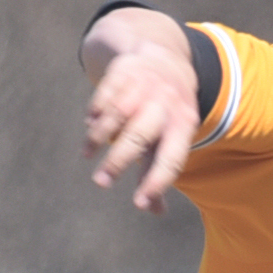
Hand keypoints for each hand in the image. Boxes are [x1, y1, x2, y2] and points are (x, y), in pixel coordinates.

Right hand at [82, 10, 199, 212]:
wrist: (164, 61)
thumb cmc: (165, 115)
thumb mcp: (170, 139)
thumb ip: (158, 172)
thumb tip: (154, 211)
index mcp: (184, 124)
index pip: (171, 158)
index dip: (156, 182)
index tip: (139, 204)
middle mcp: (166, 104)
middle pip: (140, 136)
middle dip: (118, 162)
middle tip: (101, 183)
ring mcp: (145, 85)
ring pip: (117, 115)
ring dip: (98, 137)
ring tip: (88, 153)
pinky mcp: (124, 70)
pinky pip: (105, 95)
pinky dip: (95, 113)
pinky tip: (91, 125)